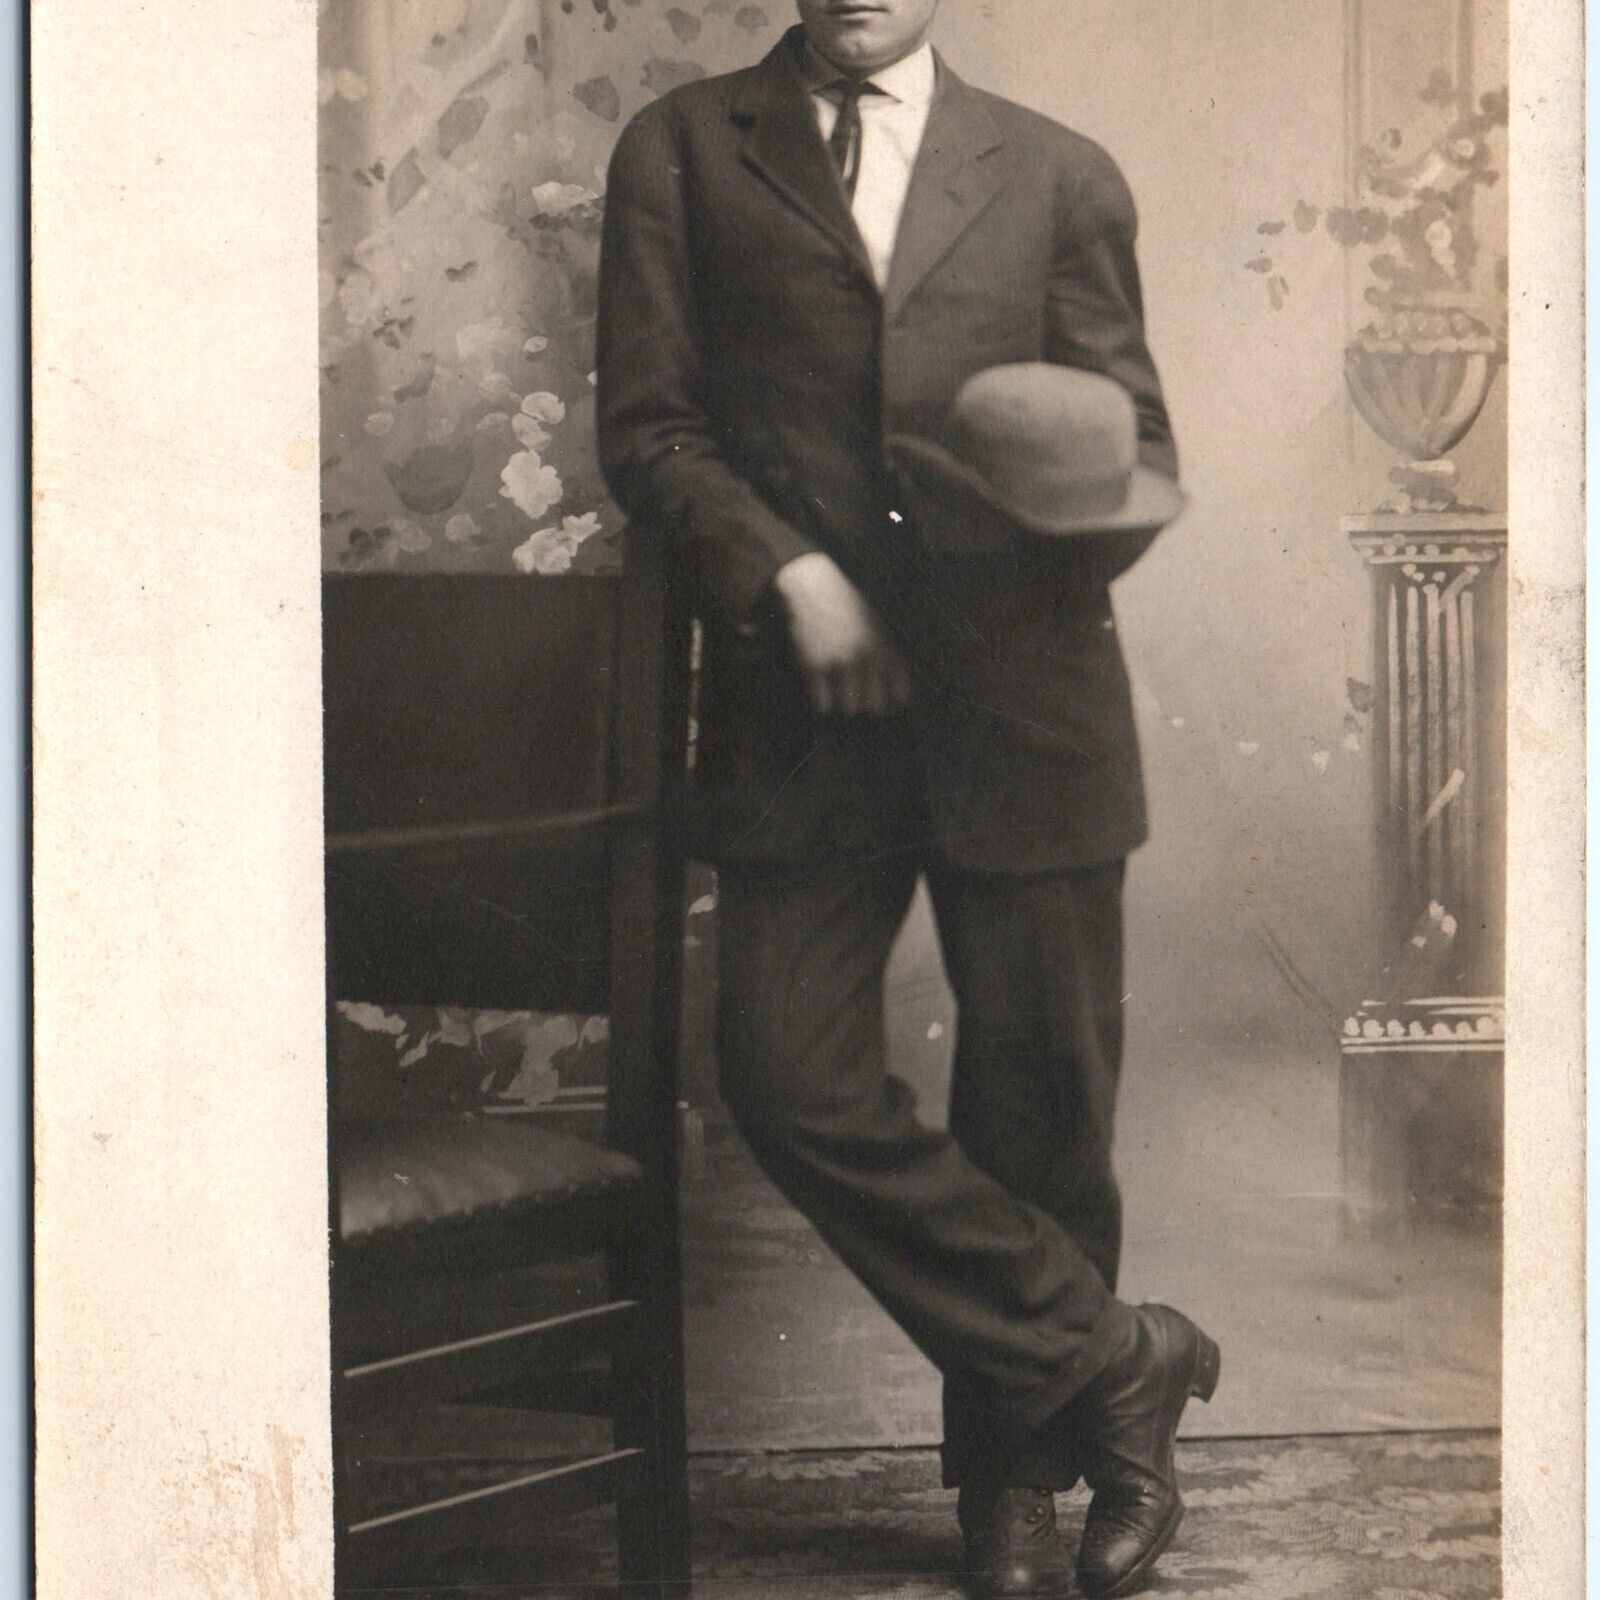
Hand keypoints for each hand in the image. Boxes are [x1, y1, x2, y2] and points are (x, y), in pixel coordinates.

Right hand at [771, 552, 910, 716]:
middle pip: (874, 707)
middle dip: (865, 705)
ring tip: (836, 691)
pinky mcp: (814, 668)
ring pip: (848, 709)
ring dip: (842, 703)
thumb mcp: (877, 625)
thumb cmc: (846, 607)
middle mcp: (867, 658)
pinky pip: (822, 705)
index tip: (882, 703)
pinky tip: (820, 689)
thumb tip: (895, 698)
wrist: (811, 587)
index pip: (900, 694)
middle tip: (855, 698)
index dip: (891, 704)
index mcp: (886, 647)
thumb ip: (887, 656)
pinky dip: (821, 702)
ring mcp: (840, 663)